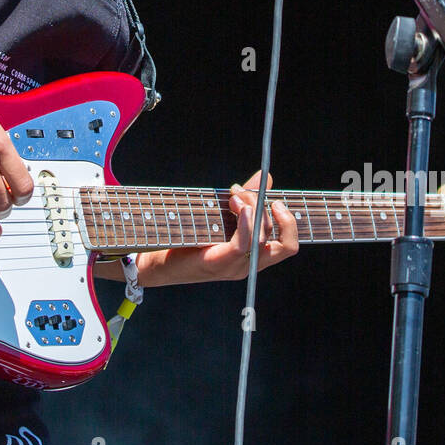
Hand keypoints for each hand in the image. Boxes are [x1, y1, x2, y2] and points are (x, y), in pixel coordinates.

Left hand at [136, 171, 298, 285]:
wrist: (155, 261)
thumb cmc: (187, 237)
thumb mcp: (221, 215)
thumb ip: (246, 199)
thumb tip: (266, 177)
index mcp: (252, 257)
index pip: (289, 245)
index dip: (290, 221)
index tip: (274, 199)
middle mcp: (249, 265)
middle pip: (282, 240)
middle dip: (266, 207)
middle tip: (239, 192)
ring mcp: (236, 267)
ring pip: (265, 239)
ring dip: (253, 209)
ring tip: (232, 196)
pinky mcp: (220, 262)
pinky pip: (244, 243)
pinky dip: (246, 222)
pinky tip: (238, 206)